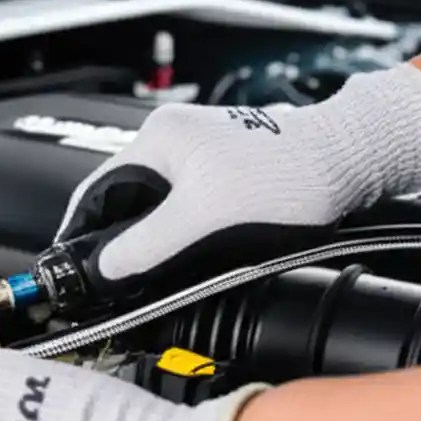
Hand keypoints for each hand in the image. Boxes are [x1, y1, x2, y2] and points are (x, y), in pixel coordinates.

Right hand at [54, 64, 420, 296]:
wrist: (349, 160)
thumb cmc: (288, 173)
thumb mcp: (204, 216)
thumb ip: (149, 243)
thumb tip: (107, 266)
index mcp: (160, 139)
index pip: (97, 189)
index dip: (81, 232)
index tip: (72, 265)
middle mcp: (176, 140)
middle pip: (127, 199)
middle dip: (120, 240)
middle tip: (114, 280)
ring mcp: (203, 154)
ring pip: (158, 206)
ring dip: (153, 239)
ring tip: (147, 273)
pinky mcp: (227, 171)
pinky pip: (186, 207)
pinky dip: (180, 233)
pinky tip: (188, 256)